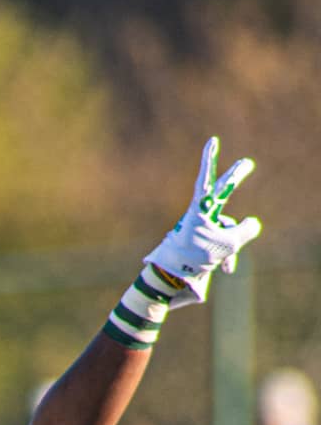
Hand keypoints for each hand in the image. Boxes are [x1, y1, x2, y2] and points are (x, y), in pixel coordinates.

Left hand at [142, 137, 260, 305]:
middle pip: (221, 194)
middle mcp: (200, 217)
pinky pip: (222, 246)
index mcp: (200, 211)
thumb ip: (246, 230)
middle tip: (246, 164)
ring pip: (226, 231)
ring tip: (223, 263)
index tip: (211, 141)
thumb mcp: (229, 243)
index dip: (210, 161)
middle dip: (234, 180)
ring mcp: (201, 230)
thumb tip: (252, 223)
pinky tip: (224, 270)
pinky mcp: (202, 245)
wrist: (171, 283)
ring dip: (230, 248)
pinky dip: (225, 258)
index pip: (207, 180)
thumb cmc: (195, 259)